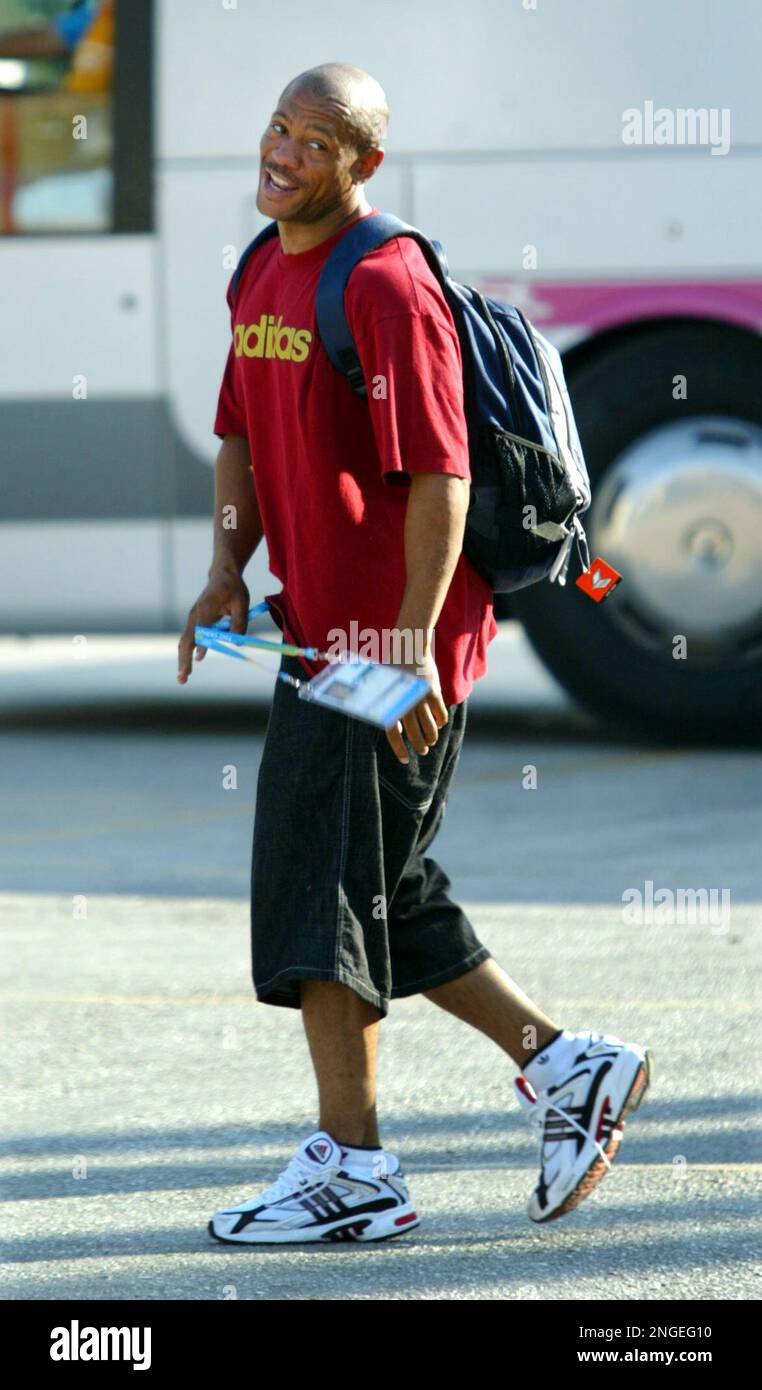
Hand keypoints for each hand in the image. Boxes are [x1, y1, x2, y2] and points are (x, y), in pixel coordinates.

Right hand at [177, 568, 249, 682]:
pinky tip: (187, 667)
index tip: (199, 658)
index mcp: (206, 608)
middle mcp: (195, 614)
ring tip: (183, 678)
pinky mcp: (195, 622)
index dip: (201, 643)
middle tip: (184, 677)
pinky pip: (189, 640)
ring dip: (183, 660)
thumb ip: (239, 622)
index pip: (202, 629)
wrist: (223, 575)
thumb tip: (237, 642)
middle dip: (184, 659)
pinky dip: (186, 653)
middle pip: (186, 640)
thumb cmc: (233, 588)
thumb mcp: (242, 602)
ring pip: (185, 642)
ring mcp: (192, 619)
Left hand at [385, 649, 448, 763]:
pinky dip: (441, 721)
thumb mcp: (383, 684)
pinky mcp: (432, 691)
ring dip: (431, 737)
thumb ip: (386, 704)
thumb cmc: (392, 665)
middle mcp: (404, 702)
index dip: (399, 748)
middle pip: (414, 733)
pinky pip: (440, 713)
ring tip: (431, 742)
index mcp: (390, 702)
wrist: (408, 645)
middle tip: (422, 751)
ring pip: (430, 726)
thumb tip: (392, 726)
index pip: (393, 732)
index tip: (404, 760)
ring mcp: (419, 697)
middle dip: (419, 745)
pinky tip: (440, 724)